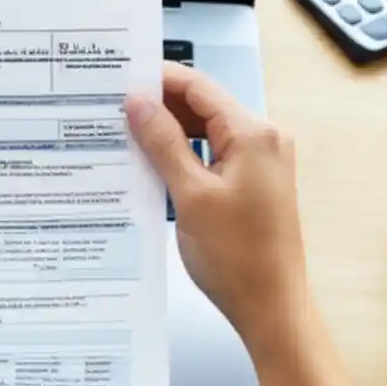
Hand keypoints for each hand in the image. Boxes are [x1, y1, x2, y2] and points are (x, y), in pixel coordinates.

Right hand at [125, 63, 347, 385]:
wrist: (272, 307)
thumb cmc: (237, 258)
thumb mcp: (190, 195)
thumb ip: (163, 142)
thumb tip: (138, 101)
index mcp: (254, 133)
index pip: (199, 87)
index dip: (159, 78)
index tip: (120, 77)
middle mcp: (264, 138)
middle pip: (204, 105)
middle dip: (160, 105)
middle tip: (114, 107)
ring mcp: (261, 160)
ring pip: (207, 129)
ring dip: (170, 130)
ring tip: (126, 132)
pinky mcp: (254, 181)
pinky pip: (214, 152)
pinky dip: (184, 152)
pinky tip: (153, 161)